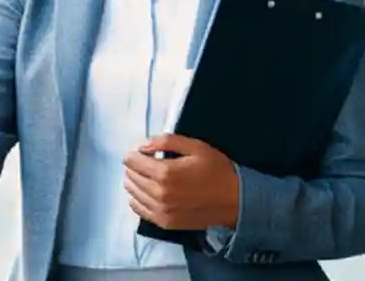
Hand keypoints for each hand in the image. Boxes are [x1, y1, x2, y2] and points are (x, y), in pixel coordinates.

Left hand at [123, 134, 239, 230]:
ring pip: (132, 193)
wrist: (234, 201)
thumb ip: (167, 142)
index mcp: (165, 173)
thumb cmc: (216, 170)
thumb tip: (142, 146)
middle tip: (146, 162)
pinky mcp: (165, 223)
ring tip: (147, 176)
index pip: (132, 161)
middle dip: (134, 166)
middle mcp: (159, 193)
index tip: (143, 152)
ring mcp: (161, 211)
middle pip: (130, 176)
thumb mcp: (195, 147)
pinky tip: (146, 192)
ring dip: (135, 181)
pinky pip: (139, 210)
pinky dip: (137, 199)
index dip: (134, 153)